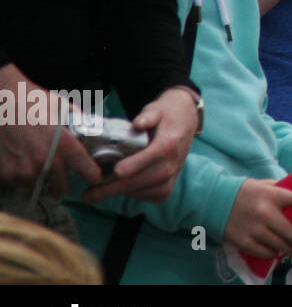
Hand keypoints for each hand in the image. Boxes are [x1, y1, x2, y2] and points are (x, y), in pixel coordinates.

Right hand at [0, 66, 100, 195]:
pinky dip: (22, 176)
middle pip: (60, 186)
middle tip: (59, 176)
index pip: (84, 166)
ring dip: (40, 179)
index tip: (94, 177)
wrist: (0, 100)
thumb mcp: (60, 105)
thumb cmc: (30, 100)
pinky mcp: (6, 174)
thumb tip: (89, 125)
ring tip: (36, 164)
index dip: (91, 174)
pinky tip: (21, 161)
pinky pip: (20, 183)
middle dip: (62, 183)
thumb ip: (77, 118)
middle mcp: (43, 159)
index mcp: (61, 142)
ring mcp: (23, 169)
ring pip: (39, 185)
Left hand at [83, 87, 198, 203]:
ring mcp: (172, 177)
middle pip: (143, 180)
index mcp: (169, 143)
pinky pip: (149, 196)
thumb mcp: (157, 109)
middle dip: (114, 188)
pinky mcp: (168, 188)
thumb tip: (138, 123)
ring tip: (98, 191)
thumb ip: (148, 116)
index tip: (117, 171)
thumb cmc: (166, 117)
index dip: (134, 165)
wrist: (185, 124)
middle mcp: (172, 163)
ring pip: (143, 192)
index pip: (152, 156)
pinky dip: (133, 195)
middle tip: (90, 194)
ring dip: (120, 192)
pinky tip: (121, 188)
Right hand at [224, 179, 291, 261]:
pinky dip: (272, 254)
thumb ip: (279, 188)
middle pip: (290, 233)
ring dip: (289, 250)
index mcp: (271, 196)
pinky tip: (276, 252)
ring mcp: (254, 230)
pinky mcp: (243, 241)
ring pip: (278, 246)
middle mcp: (265, 214)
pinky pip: (263, 253)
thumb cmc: (243, 192)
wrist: (215, 200)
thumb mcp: (263, 184)